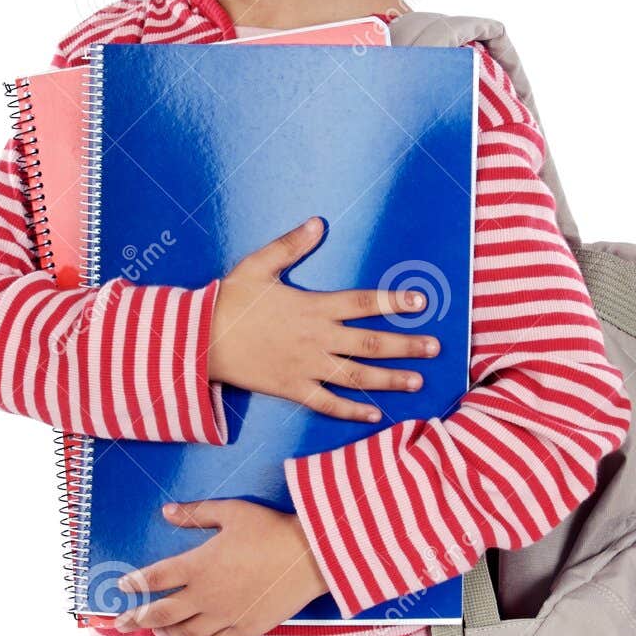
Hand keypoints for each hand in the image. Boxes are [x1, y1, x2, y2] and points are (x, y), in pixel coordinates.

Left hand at [111, 500, 329, 635]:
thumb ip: (195, 514)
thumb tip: (166, 512)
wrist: (309, 556)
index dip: (135, 583)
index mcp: (197, 566)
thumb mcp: (230, 512)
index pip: (155, 578)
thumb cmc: (268, 529)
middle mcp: (206, 596)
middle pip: (163, 613)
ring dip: (166, 632)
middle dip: (137, 619)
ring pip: (186, 632)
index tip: (122, 586)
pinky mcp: (246, 629)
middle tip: (121, 624)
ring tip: (155, 632)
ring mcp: (226, 616)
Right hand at [208, 216, 439, 421]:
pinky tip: (374, 413)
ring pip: (357, 376)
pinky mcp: (293, 388)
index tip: (420, 302)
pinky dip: (352, 410)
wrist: (200, 340)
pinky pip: (328, 403)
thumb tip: (318, 223)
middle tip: (434, 348)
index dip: (393, 302)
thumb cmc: (230, 300)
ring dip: (390, 379)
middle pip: (370, 343)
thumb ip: (290, 245)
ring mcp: (306, 366)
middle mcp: (316, 339)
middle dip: (406, 346)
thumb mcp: (258, 265)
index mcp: (312, 307)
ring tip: (417, 380)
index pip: (362, 302)